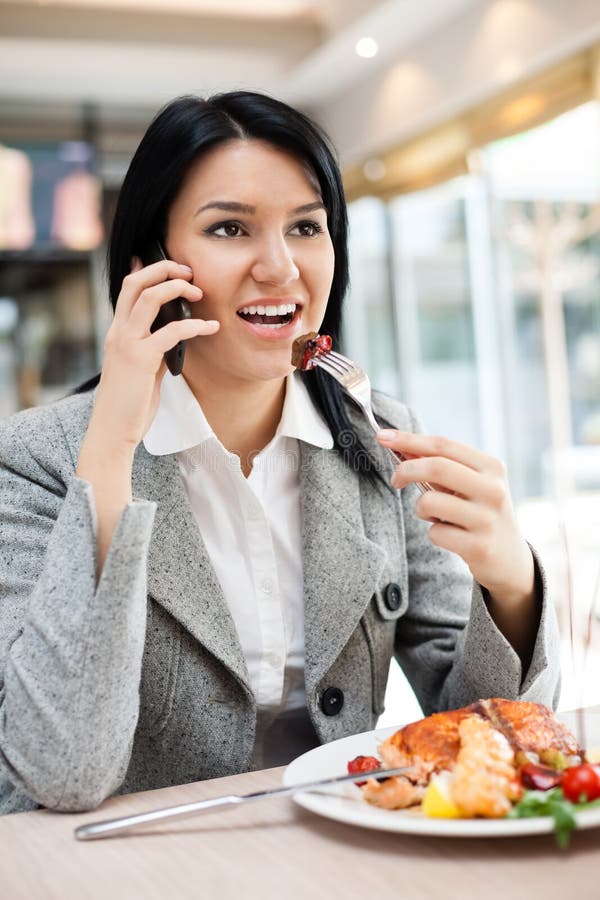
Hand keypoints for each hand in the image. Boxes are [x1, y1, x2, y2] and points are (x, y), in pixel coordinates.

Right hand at [90, 258, 219, 449]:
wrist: (113, 430)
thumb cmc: (129, 404)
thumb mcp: (142, 369)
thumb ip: (153, 348)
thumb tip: (174, 335)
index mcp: (117, 332)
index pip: (127, 288)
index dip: (147, 269)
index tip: (170, 264)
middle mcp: (118, 332)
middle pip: (136, 282)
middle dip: (164, 269)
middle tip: (189, 271)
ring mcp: (127, 343)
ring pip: (149, 297)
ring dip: (177, 288)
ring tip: (199, 293)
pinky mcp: (140, 359)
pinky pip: (170, 331)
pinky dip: (194, 325)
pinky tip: (211, 328)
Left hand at [376, 429, 534, 609]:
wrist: (510, 559)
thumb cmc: (480, 513)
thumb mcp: (470, 485)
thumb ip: (441, 465)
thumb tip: (401, 446)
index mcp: (491, 467)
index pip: (443, 445)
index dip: (409, 439)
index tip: (383, 436)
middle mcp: (493, 490)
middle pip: (437, 467)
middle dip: (406, 469)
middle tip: (396, 480)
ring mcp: (487, 519)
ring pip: (430, 502)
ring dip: (421, 509)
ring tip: (436, 516)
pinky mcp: (479, 547)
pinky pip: (435, 533)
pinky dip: (434, 533)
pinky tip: (451, 537)